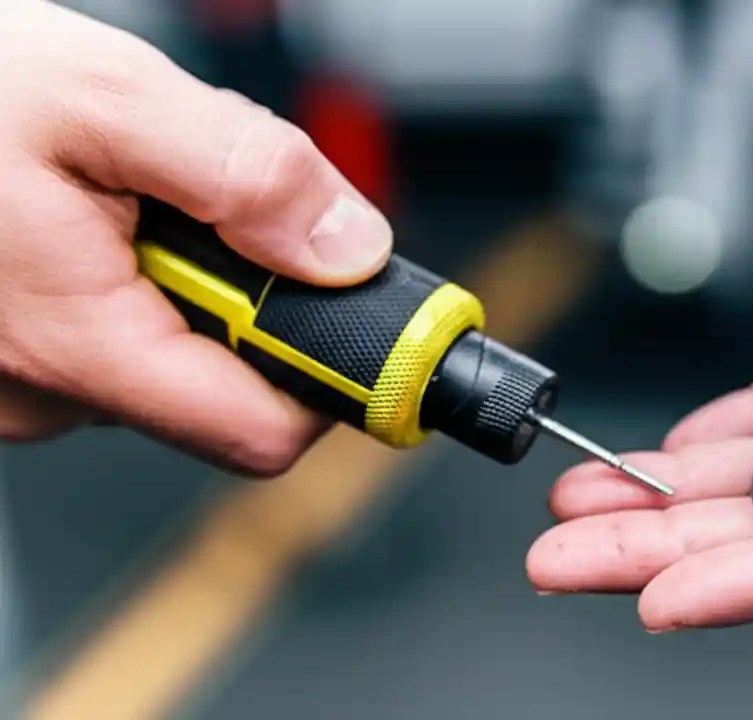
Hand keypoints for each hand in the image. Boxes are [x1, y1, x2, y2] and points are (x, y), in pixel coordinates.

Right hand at [0, 1, 391, 472]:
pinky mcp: (6, 361)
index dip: (333, 376)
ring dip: (184, 276)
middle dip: (248, 292)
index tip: (367, 326)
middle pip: (225, 384)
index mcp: (82, 345)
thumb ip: (249, 177)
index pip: (263, 430)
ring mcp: (19, 385)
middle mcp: (45, 393)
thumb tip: (351, 250)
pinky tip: (85, 214)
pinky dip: (128, 277)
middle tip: (202, 204)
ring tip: (119, 192)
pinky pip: (110, 336)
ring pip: (167, 353)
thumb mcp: (108, 98)